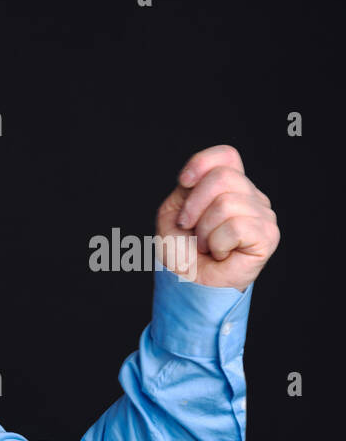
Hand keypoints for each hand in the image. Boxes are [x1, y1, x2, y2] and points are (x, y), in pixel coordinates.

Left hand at [154, 145, 277, 290]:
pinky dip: (217, 244)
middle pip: (223, 177)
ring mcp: (262, 215)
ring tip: (206, 246)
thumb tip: (200, 176)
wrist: (187, 284)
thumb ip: (188, 189)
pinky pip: (235, 227)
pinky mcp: (267, 236)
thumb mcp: (173, 213)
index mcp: (229, 188)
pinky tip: (220, 253)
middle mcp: (250, 197)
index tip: (183, 182)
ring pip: (226, 204)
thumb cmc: (181, 251)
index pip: (226, 155)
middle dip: (193, 206)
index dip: (202, 163)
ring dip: (204, 231)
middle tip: (190, 229)